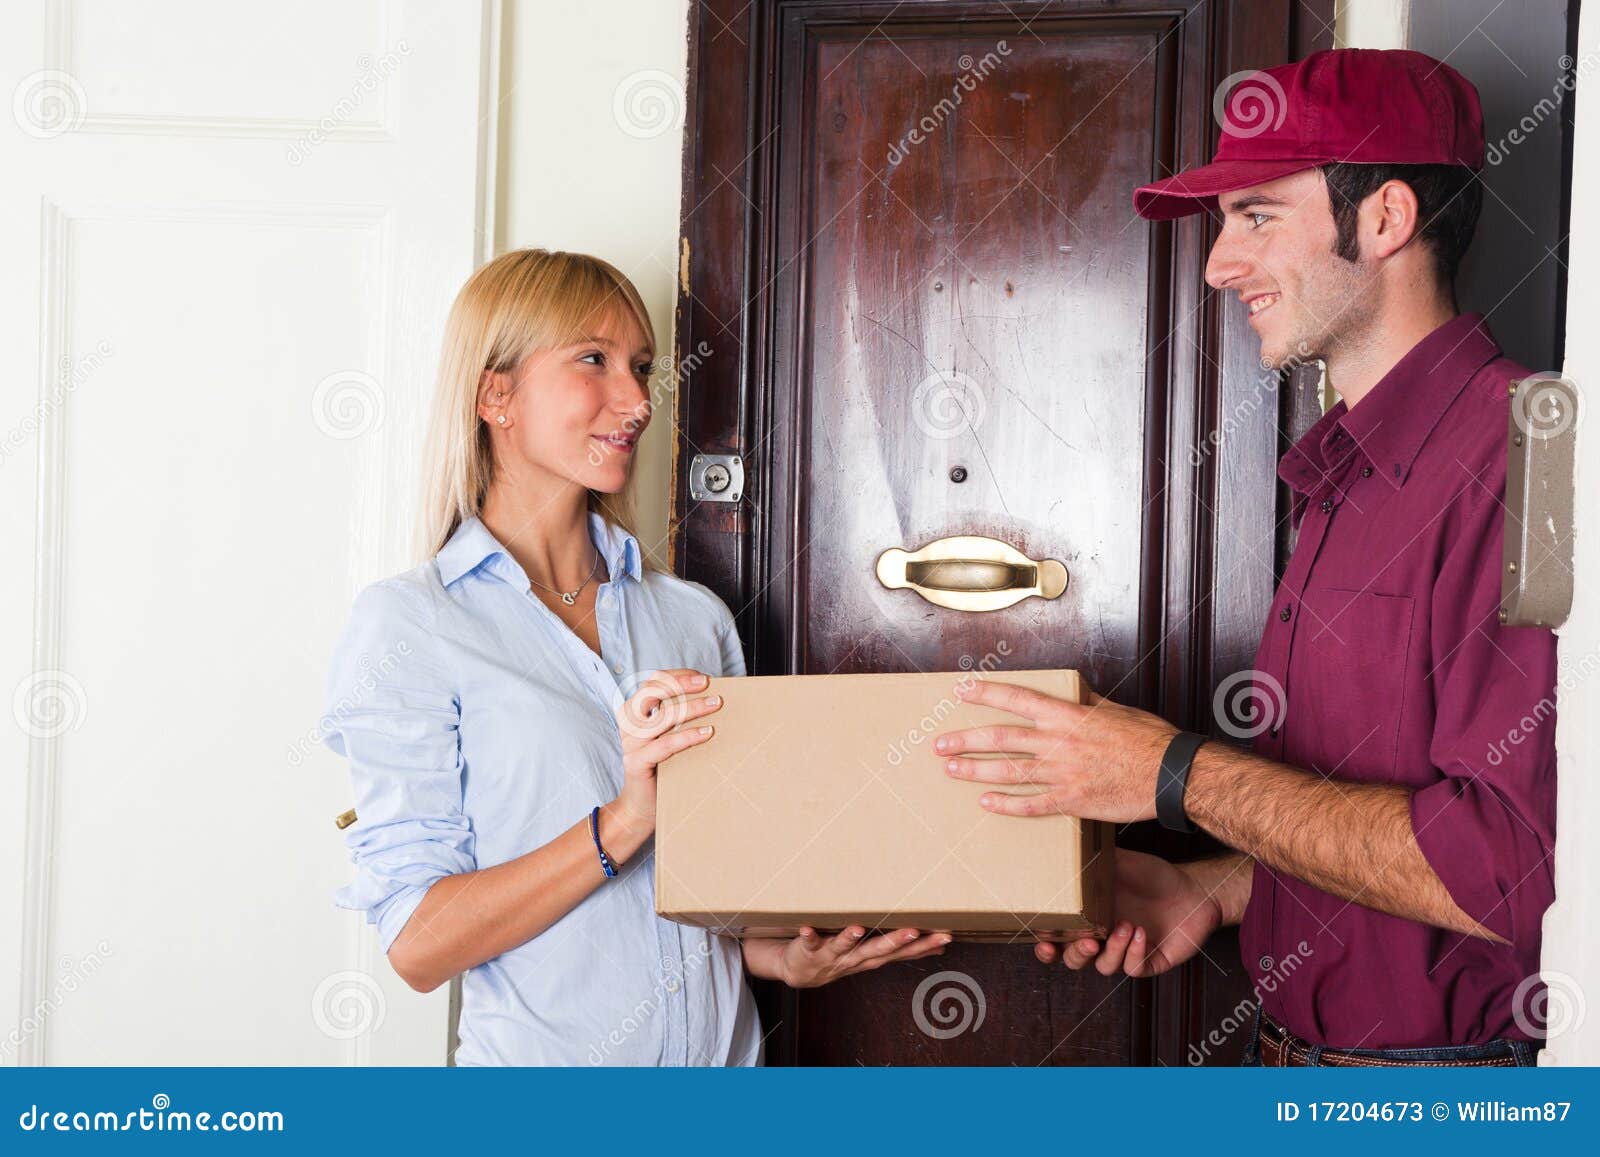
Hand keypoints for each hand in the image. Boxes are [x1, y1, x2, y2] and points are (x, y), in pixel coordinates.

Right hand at [608, 669, 723, 833]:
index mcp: (633, 712)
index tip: (702, 677)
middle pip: (651, 692)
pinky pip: (665, 745)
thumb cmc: (661, 766)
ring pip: (662, 716)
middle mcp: (629, 724)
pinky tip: (708, 733)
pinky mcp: (637, 763)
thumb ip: (678, 717)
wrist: (642, 806)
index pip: (652, 682)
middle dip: (681, 684)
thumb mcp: (667, 735)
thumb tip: (713, 696)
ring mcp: (631, 744)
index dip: (676, 676)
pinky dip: (688, 736)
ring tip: (716, 704)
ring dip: (692, 707)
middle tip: (708, 684)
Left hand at [744, 926, 951, 987]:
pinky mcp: (810, 950)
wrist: (800, 973)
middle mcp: (855, 959)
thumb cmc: (842, 957)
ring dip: (851, 938)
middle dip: (895, 942)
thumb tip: (938, 948)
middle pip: (877, 951)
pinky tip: (807, 928)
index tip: (945, 936)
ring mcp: (833, 955)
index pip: (903, 953)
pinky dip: (809, 936)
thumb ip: (901, 950)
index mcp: (872, 957)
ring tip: (858, 928)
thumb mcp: (874, 956)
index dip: (924, 946)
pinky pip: (810, 943)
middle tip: (914, 931)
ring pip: (845, 947)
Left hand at [933, 677, 1177, 822]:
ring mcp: (1062, 773)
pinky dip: (1006, 805)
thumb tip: (1074, 691)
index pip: (1017, 699)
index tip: (961, 690)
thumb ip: (1088, 702)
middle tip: (940, 744)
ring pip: (1008, 771)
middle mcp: (1058, 743)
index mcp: (1068, 716)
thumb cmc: (1148, 740)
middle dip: (966, 741)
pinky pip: (1031, 805)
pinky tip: (986, 803)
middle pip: (1001, 739)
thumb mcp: (1116, 710)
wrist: (1171, 773)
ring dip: (976, 771)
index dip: (986, 693)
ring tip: (952, 770)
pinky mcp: (1071, 801)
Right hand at [1035, 849, 1221, 977]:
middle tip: (1087, 941)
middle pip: (1075, 960)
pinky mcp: (1150, 962)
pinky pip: (1133, 969)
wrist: (1193, 889)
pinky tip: (1141, 933)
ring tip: (1125, 925)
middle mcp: (1105, 938)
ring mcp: (1127, 953)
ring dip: (1112, 949)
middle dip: (1077, 954)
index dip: (1047, 946)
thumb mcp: (1121, 863)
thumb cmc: (1154, 876)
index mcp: (1090, 918)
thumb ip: (1093, 859)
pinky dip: (1134, 953)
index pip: (1059, 939)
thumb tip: (1068, 842)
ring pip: (1104, 967)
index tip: (1045, 941)